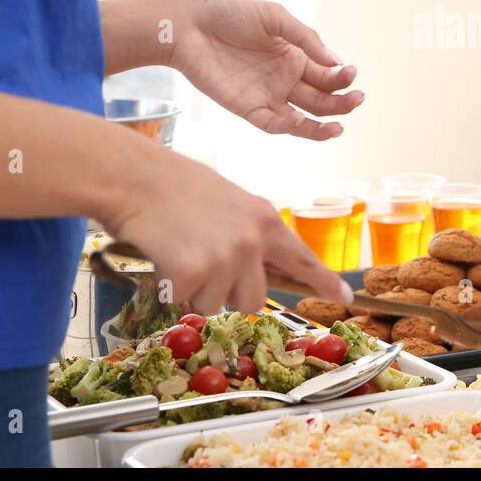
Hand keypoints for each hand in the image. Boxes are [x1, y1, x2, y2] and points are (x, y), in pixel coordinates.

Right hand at [100, 143, 353, 314]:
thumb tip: (260, 268)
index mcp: (265, 219)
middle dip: (227, 291)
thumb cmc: (175, 186)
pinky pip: (185, 301)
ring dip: (197, 290)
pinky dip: (171, 286)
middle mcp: (253, 240)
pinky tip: (164, 255)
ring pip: (217, 304)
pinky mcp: (195, 272)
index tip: (345, 298)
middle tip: (200, 259)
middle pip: (253, 299)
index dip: (324, 281)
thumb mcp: (230, 203)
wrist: (135, 176)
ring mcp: (226, 257)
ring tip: (180, 250)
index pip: (302, 258)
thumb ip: (250, 233)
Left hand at [173, 0, 362, 140]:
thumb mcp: (274, 17)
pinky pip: (273, 123)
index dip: (342, 77)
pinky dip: (291, 128)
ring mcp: (268, 95)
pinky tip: (304, 125)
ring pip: (302, 118)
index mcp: (295, 56)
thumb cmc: (230, 13)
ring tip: (339, 127)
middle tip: (357, 99)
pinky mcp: (247, 107)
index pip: (327, 74)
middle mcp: (285, 79)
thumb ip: (305, 38)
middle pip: (321, 98)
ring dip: (322, 125)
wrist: (188, 24)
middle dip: (342, 101)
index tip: (351, 73)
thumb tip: (337, 62)